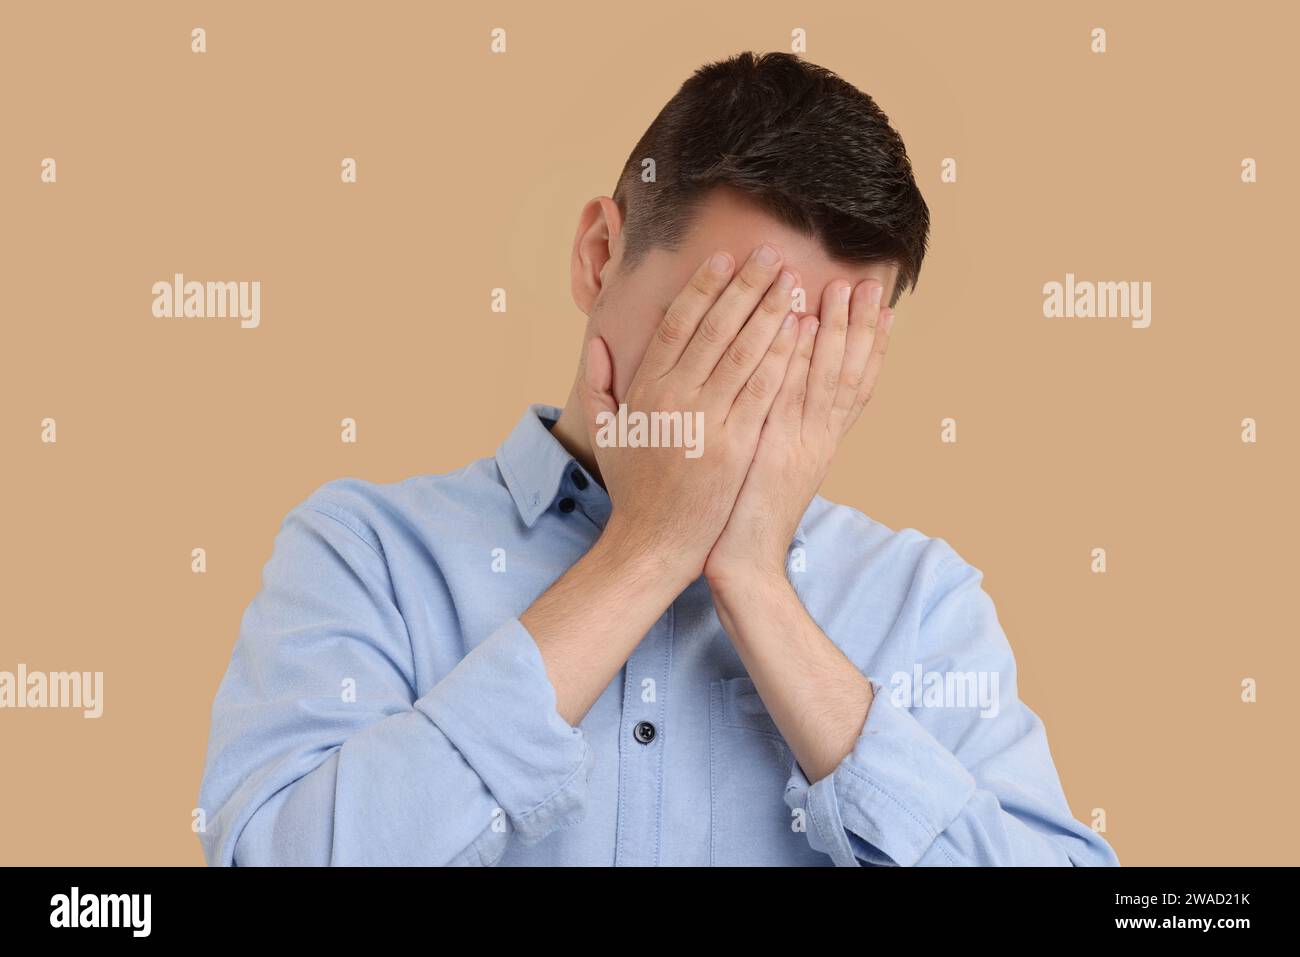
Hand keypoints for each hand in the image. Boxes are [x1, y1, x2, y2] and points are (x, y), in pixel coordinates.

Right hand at [580, 243, 799, 585]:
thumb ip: (599, 384)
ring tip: (793, 281)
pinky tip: (800, 330)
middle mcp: (675, 397)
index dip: (703, 286)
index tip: (725, 258)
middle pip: (716, 326)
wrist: (654, 542)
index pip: (677, 323)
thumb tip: (597, 342)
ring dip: (771, 311)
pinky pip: (763, 390)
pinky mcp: (736, 445)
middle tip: (772, 254)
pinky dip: (783, 356)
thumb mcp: (608, 432)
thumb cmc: (634, 488)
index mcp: (646, 388)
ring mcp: (707, 420)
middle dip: (746, 286)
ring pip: (744, 351)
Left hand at [704, 276, 893, 589]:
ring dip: (834, 332)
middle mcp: (818, 440)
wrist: (744, 566)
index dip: (871, 347)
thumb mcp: (776, 472)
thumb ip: (785, 435)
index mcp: (820, 444)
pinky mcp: (773, 451)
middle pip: (848, 374)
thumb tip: (784, 402)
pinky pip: (787, 397)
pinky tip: (799, 327)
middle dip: (859, 327)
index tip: (882, 309)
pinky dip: (796, 362)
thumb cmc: (748, 520)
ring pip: (824, 379)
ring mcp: (798, 445)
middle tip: (868, 283)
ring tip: (839, 290)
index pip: (854, 386)